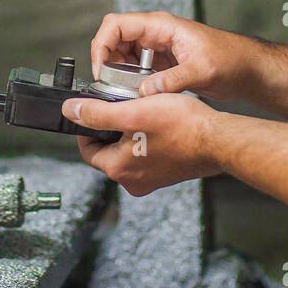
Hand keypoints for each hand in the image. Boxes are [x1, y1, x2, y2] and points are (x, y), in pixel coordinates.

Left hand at [62, 93, 220, 195]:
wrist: (218, 140)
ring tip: (144, 112)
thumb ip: (97, 114)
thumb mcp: (132, 113)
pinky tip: (160, 123)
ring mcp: (151, 179)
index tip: (96, 110)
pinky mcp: (166, 173)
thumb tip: (70, 112)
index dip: (88, 126)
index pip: (88, 149)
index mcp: (119, 170)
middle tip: (124, 107)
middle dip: (112, 128)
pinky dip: (147, 138)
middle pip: (107, 150)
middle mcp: (133, 181)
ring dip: (131, 131)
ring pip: (128, 151)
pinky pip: (146, 154)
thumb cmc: (182, 127)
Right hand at [90, 11, 260, 101]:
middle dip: (107, 62)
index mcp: (161, 25)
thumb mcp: (201, 70)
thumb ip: (172, 81)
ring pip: (123, 56)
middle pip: (115, 40)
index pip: (116, 25)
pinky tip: (138, 97)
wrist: (248, 69)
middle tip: (109, 87)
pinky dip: (131, 82)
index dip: (102, 45)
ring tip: (123, 94)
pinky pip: (136, 69)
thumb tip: (144, 91)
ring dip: (118, 74)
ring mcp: (158, 49)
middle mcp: (156, 34)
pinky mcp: (163, 64)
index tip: (101, 69)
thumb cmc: (230, 59)